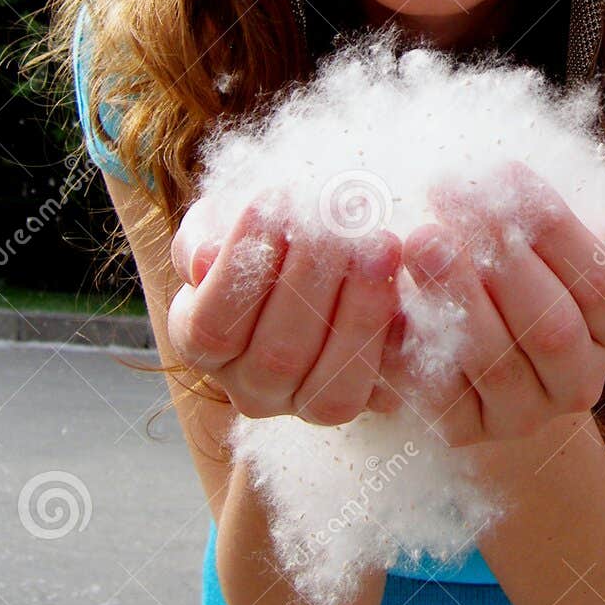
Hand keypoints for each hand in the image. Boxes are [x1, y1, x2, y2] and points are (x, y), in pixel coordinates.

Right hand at [167, 190, 404, 424]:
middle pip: (279, 353)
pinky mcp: (358, 402)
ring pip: (329, 384)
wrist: (315, 249)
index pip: (215, 326)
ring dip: (362, 309)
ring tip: (381, 244)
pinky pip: (376, 392)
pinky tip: (405, 283)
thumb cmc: (262, 231)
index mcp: (200, 342)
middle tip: (340, 217)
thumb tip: (206, 259)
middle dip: (314, 277)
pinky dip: (391, 338)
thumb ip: (203, 237)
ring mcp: (302, 405)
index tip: (273, 199)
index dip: (243, 266)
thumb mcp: (220, 222)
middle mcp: (249, 387)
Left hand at [386, 161, 604, 446]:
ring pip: (494, 360)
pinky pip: (437, 390)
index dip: (554, 227)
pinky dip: (413, 340)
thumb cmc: (521, 273)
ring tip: (422, 237)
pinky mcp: (461, 429)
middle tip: (452, 193)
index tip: (504, 172)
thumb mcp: (565, 248)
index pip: (600, 283)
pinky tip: (393, 290)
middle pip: (549, 324)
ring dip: (456, 295)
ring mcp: (520, 414)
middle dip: (502, 255)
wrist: (470, 351)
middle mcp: (577, 382)